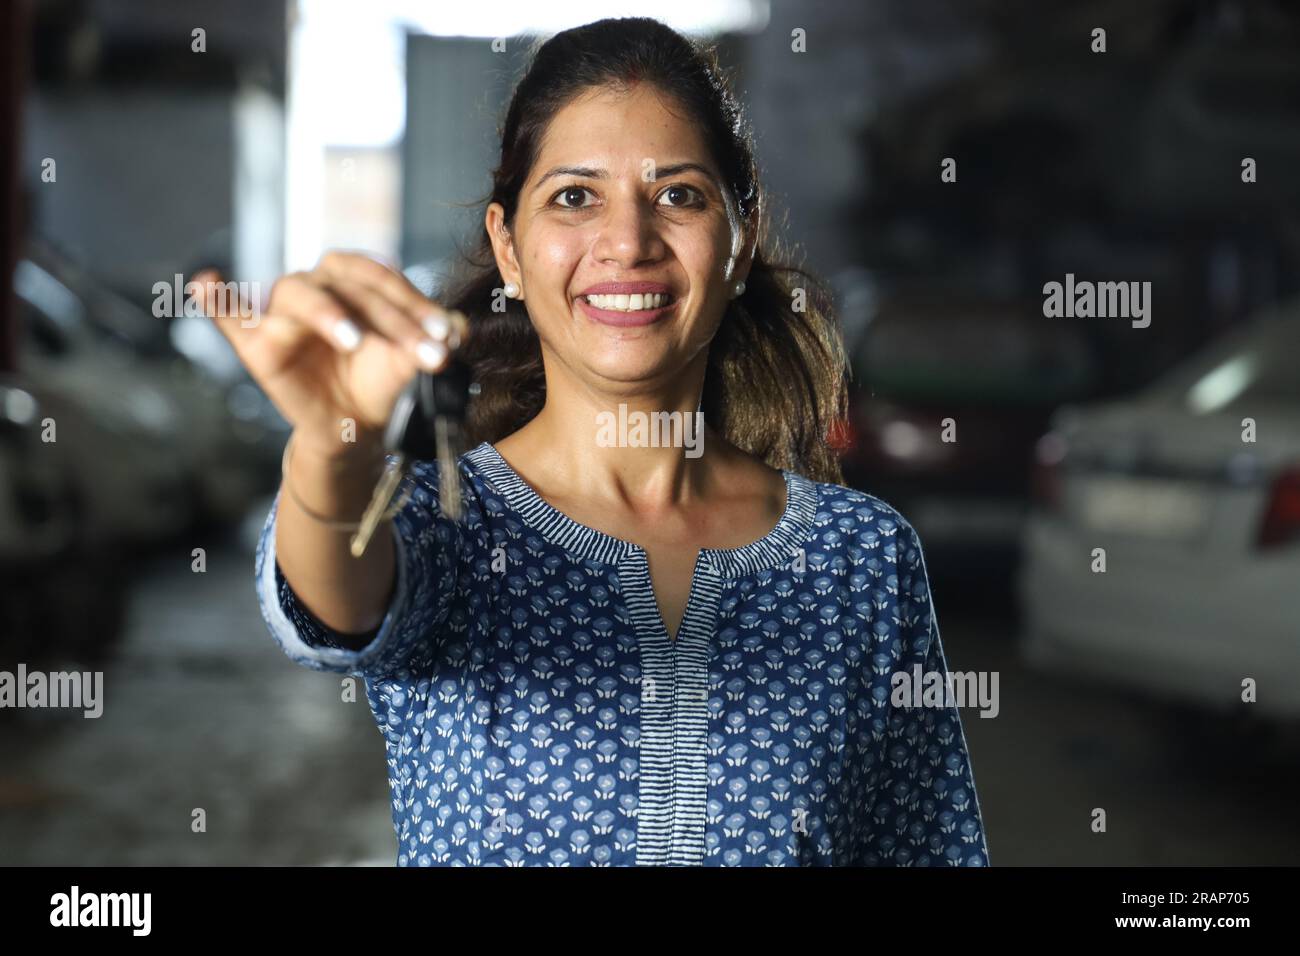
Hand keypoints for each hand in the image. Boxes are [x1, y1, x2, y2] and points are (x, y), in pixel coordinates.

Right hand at [193, 252, 466, 459]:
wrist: (359, 425)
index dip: (413, 302)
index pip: (381, 277)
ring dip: (325, 311)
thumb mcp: (411, 361)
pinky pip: (228, 315)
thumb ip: (435, 339)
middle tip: (422, 350)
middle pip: (347, 284)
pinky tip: (206, 284)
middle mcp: (319, 286)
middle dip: (389, 316)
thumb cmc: (382, 380)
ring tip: (353, 339)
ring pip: (299, 295)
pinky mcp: (256, 343)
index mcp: (354, 281)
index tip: (445, 334)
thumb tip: (462, 327)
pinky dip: (215, 299)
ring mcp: (284, 312)